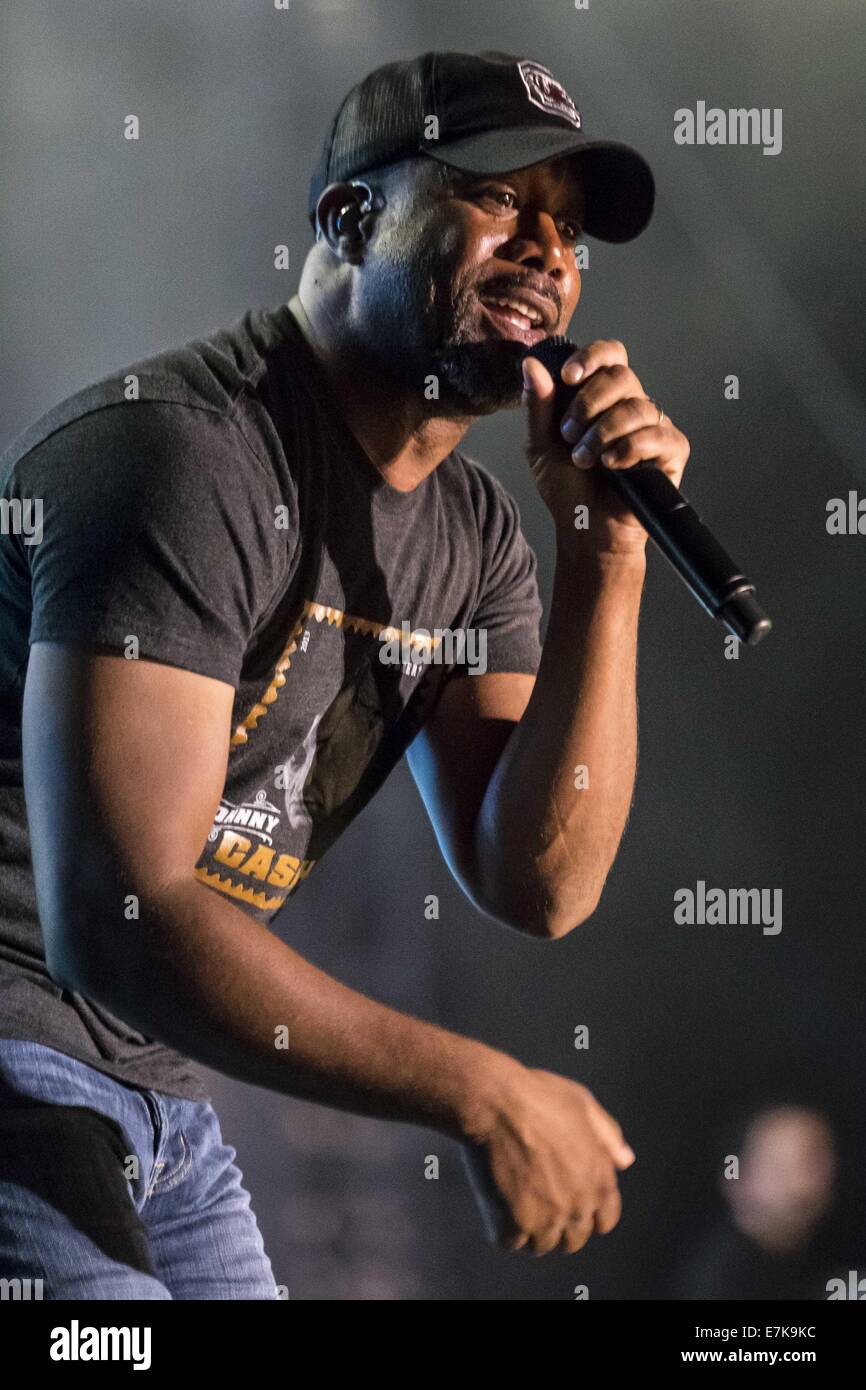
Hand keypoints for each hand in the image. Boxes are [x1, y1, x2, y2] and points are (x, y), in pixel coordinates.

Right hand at [461, 1063, 634, 1255]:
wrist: (496, 1101)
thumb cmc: (538, 1096)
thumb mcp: (583, 1104)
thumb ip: (608, 1136)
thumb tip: (626, 1160)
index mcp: (600, 1179)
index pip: (604, 1221)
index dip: (588, 1214)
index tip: (569, 1204)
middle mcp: (579, 1204)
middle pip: (573, 1239)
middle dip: (559, 1227)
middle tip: (537, 1207)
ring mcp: (547, 1217)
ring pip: (541, 1246)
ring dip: (530, 1233)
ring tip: (515, 1211)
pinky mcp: (514, 1222)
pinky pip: (509, 1244)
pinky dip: (502, 1233)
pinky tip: (496, 1214)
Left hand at [522, 338, 690, 556]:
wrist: (586, 532)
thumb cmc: (567, 490)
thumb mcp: (541, 446)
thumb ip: (537, 406)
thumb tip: (531, 364)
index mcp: (602, 398)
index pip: (610, 355)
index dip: (592, 357)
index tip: (568, 376)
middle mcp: (631, 406)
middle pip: (623, 375)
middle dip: (589, 401)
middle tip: (569, 433)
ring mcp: (653, 428)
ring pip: (638, 407)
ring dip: (603, 433)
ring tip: (585, 460)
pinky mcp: (671, 453)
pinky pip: (659, 435)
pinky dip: (630, 448)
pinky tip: (613, 466)